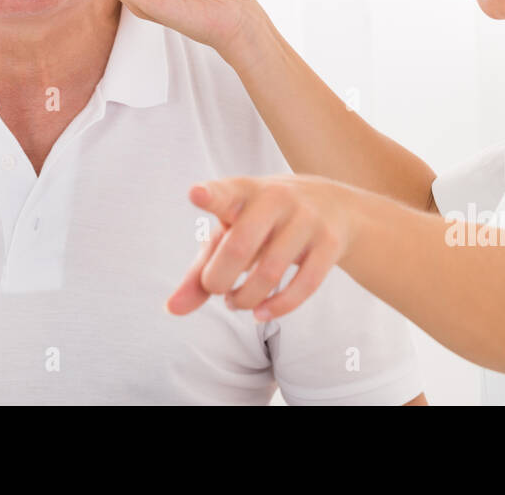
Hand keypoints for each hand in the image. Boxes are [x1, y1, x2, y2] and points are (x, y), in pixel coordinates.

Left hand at [166, 175, 358, 321]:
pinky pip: (304, 285)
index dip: (209, 195)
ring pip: (270, 272)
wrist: (332, 205)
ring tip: (235, 301)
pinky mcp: (329, 243)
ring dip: (245, 298)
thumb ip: (199, 270)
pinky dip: (278, 307)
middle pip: (240, 246)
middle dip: (218, 280)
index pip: (224, 192)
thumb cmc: (263, 224)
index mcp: (244, 191)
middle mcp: (276, 198)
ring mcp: (306, 219)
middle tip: (215, 289)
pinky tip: (261, 313)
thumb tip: (172, 309)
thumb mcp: (230, 235)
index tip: (195, 194)